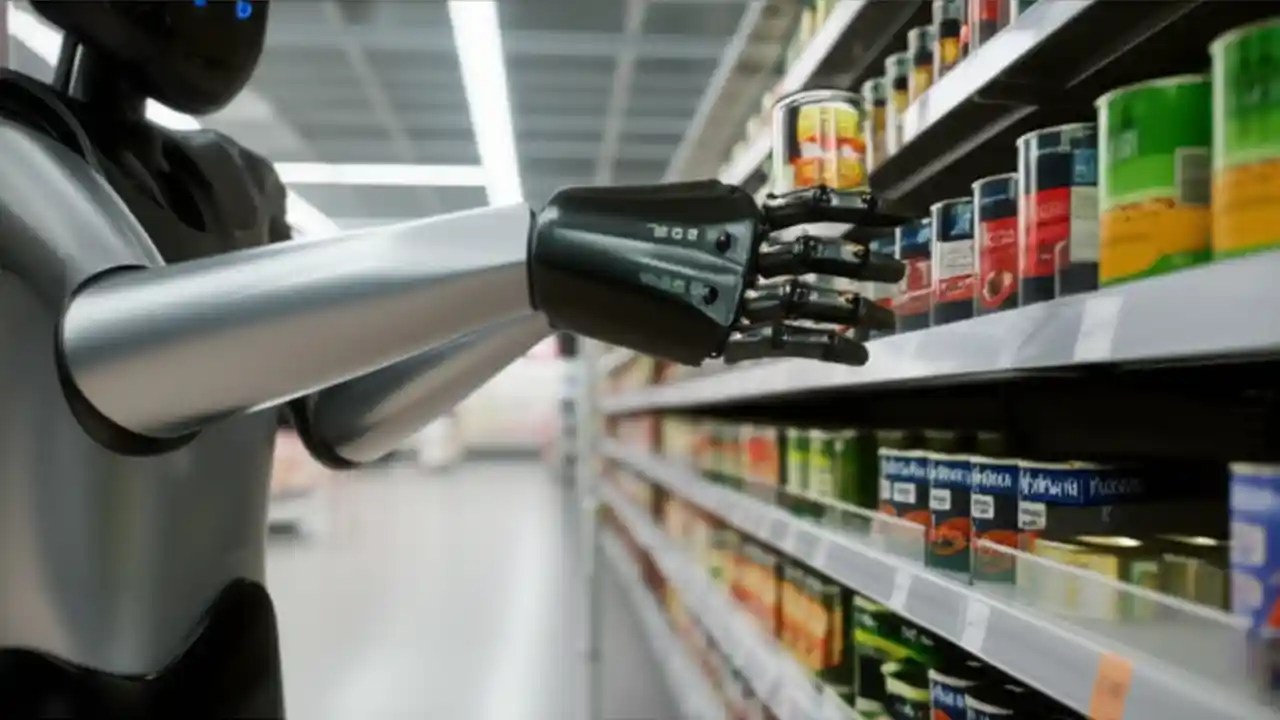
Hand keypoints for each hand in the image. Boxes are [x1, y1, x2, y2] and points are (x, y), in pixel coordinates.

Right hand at [530, 181, 906, 366]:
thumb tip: (760, 228)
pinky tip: (855, 352)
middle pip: (818, 252)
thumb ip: (726, 221)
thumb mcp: (682, 209)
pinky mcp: (712, 331)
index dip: (860, 207)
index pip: (812, 204)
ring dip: (851, 307)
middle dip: (863, 262)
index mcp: (734, 210)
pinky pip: (779, 338)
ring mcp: (726, 289)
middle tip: (898, 270)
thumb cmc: (616, 230)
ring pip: (805, 297)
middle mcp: (737, 247)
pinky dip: (822, 344)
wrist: (565, 258)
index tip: (897, 213)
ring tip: (886, 316)